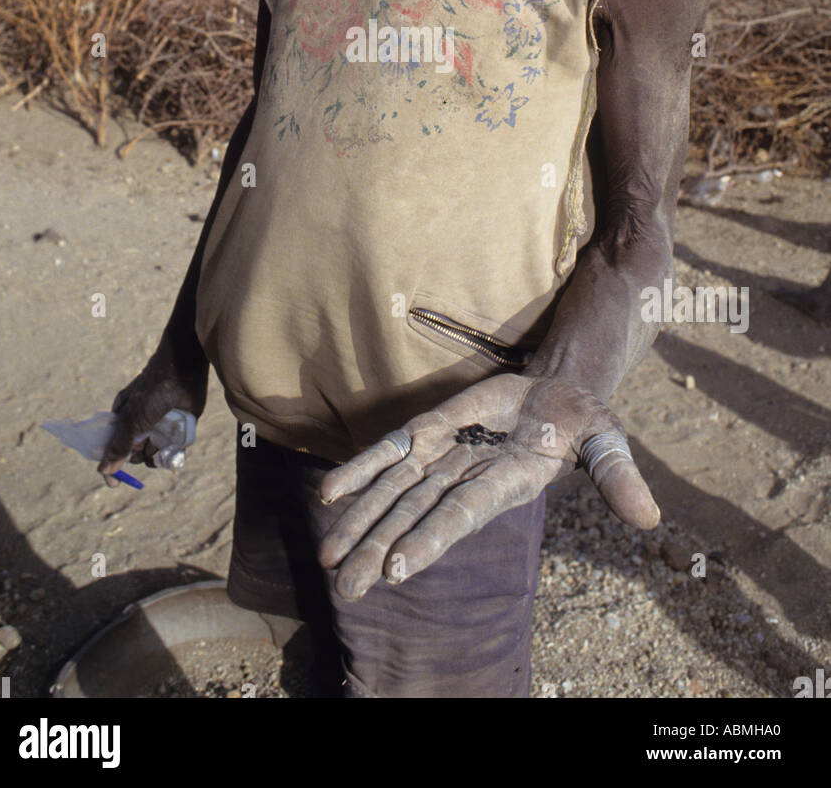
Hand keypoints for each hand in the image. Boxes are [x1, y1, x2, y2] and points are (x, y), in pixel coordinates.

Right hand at [97, 338, 207, 485]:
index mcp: (123, 420)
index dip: (112, 465)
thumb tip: (103, 471)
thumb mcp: (131, 419)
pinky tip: (175, 445)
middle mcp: (140, 426)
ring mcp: (159, 429)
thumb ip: (119, 445)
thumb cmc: (152, 393)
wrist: (183, 372)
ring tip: (163, 439)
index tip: (115, 483)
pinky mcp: (178, 430)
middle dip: (140, 456)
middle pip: (135, 456)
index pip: (113, 447)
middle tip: (145, 444)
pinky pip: (173, 450)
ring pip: (154, 455)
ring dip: (158, 454)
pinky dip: (173, 453)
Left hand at [317, 374, 657, 599]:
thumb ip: (616, 475)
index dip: (429, 540)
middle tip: (346, 587)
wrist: (555, 391)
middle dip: (379, 549)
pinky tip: (330, 495)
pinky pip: (388, 452)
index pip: (459, 516)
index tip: (398, 572)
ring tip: (329, 558)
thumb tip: (651, 518)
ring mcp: (444, 455)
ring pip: (393, 492)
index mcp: (503, 484)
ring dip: (361, 522)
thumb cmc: (582, 422)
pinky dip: (359, 471)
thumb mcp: (606, 441)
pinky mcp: (430, 431)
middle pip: (415, 516)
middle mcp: (465, 478)